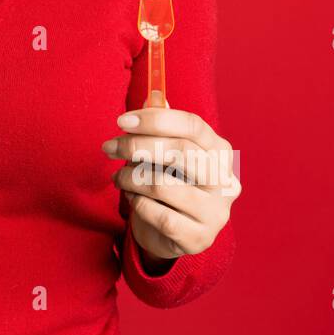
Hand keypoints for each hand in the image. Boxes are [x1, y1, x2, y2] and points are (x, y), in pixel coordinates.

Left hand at [102, 89, 240, 263]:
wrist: (171, 234)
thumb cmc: (168, 183)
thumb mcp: (166, 153)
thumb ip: (162, 127)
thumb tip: (153, 96)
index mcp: (219, 152)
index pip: (192, 126)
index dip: (155, 120)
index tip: (122, 121)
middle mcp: (224, 181)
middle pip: (180, 151)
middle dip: (136, 146)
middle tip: (109, 148)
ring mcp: (216, 212)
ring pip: (163, 185)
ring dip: (130, 178)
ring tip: (119, 178)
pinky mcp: (199, 238)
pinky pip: (159, 216)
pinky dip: (137, 204)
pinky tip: (132, 199)